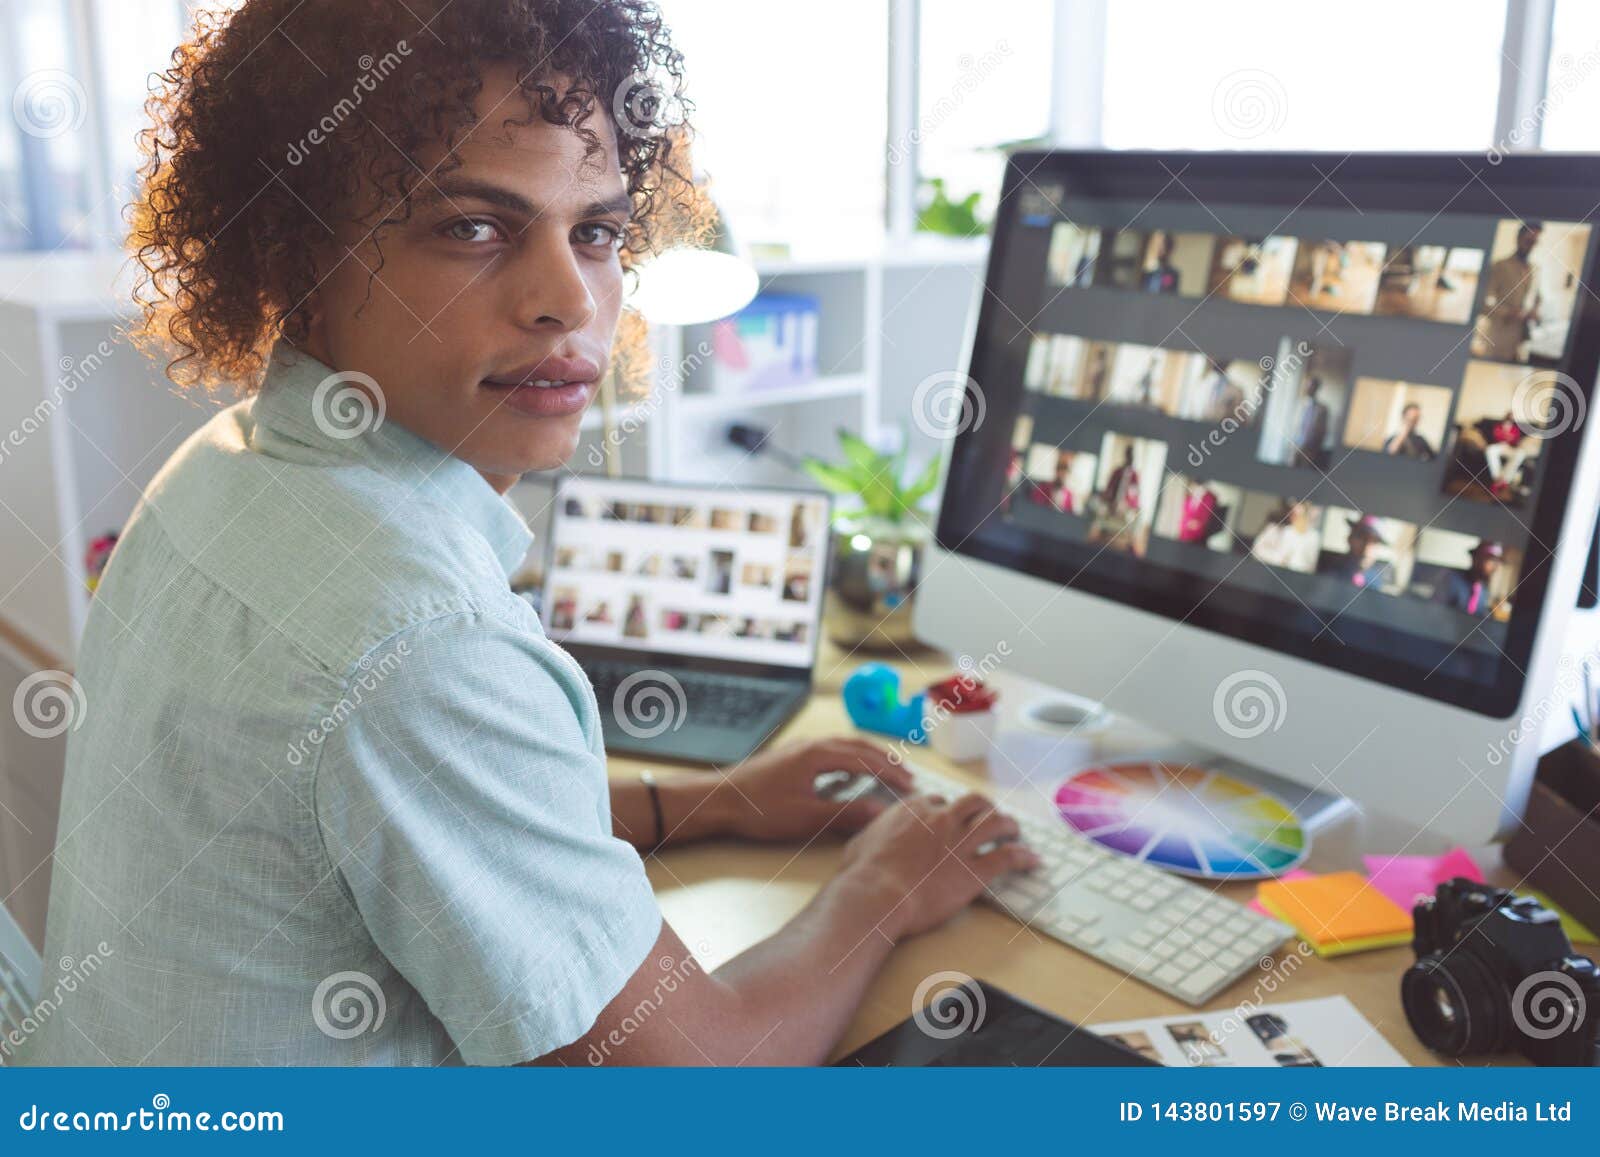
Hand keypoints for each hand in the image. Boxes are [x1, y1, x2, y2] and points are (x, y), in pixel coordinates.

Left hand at [718, 737, 912, 842]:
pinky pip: (830, 749)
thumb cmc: (758, 810)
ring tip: (887, 769)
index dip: (892, 773)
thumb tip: (881, 813)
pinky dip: (850, 756)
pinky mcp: (790, 755)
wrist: (717, 800)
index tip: (911, 785)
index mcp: (818, 755)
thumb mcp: (807, 817)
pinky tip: (849, 771)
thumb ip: (846, 814)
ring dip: (868, 755)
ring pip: (844, 745)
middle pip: (858, 746)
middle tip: (908, 774)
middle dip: (886, 760)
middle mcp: (811, 744)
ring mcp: (799, 747)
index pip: (866, 760)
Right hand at [837, 792, 1039, 940]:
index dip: (947, 809)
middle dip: (984, 808)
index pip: (939, 800)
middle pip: (974, 802)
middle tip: (990, 816)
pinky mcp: (974, 870)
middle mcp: (941, 819)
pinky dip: (1023, 857)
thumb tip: (869, 836)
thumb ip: (873, 832)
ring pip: (996, 823)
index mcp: (914, 809)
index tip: (950, 818)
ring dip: (1010, 825)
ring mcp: (960, 843)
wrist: (876, 894)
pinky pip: (1008, 857)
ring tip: (1015, 831)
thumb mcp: (861, 841)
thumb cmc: (863, 873)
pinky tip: (1032, 860)